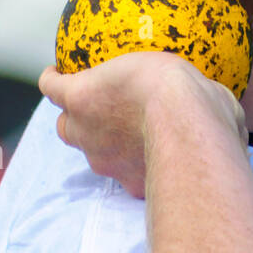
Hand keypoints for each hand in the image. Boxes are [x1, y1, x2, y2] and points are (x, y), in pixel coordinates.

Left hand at [40, 52, 246, 198]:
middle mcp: (86, 131)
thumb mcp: (167, 69)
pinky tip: (154, 164)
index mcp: (84, 94)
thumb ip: (160, 80)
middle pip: (67, 128)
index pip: (53, 88)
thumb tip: (199, 87)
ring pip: (93, 155)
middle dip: (77, 120)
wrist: (191, 132)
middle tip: (99, 111)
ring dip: (106, 146)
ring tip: (131, 139)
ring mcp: (105, 161)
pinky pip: (125, 177)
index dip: (53, 81)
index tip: (57, 75)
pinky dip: (135, 170)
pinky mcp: (128, 184)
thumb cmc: (179, 89)